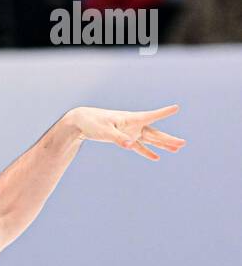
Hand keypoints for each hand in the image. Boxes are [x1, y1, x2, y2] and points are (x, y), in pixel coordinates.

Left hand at [68, 104, 184, 160]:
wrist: (82, 121)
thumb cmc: (93, 123)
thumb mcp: (105, 131)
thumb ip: (119, 138)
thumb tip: (130, 146)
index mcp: (132, 119)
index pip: (151, 116)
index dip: (163, 113)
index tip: (177, 107)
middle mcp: (134, 125)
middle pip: (155, 133)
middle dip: (168, 139)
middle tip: (183, 144)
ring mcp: (131, 132)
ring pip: (150, 140)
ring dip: (163, 145)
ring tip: (176, 150)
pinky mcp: (125, 138)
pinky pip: (139, 147)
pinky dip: (147, 152)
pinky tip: (156, 158)